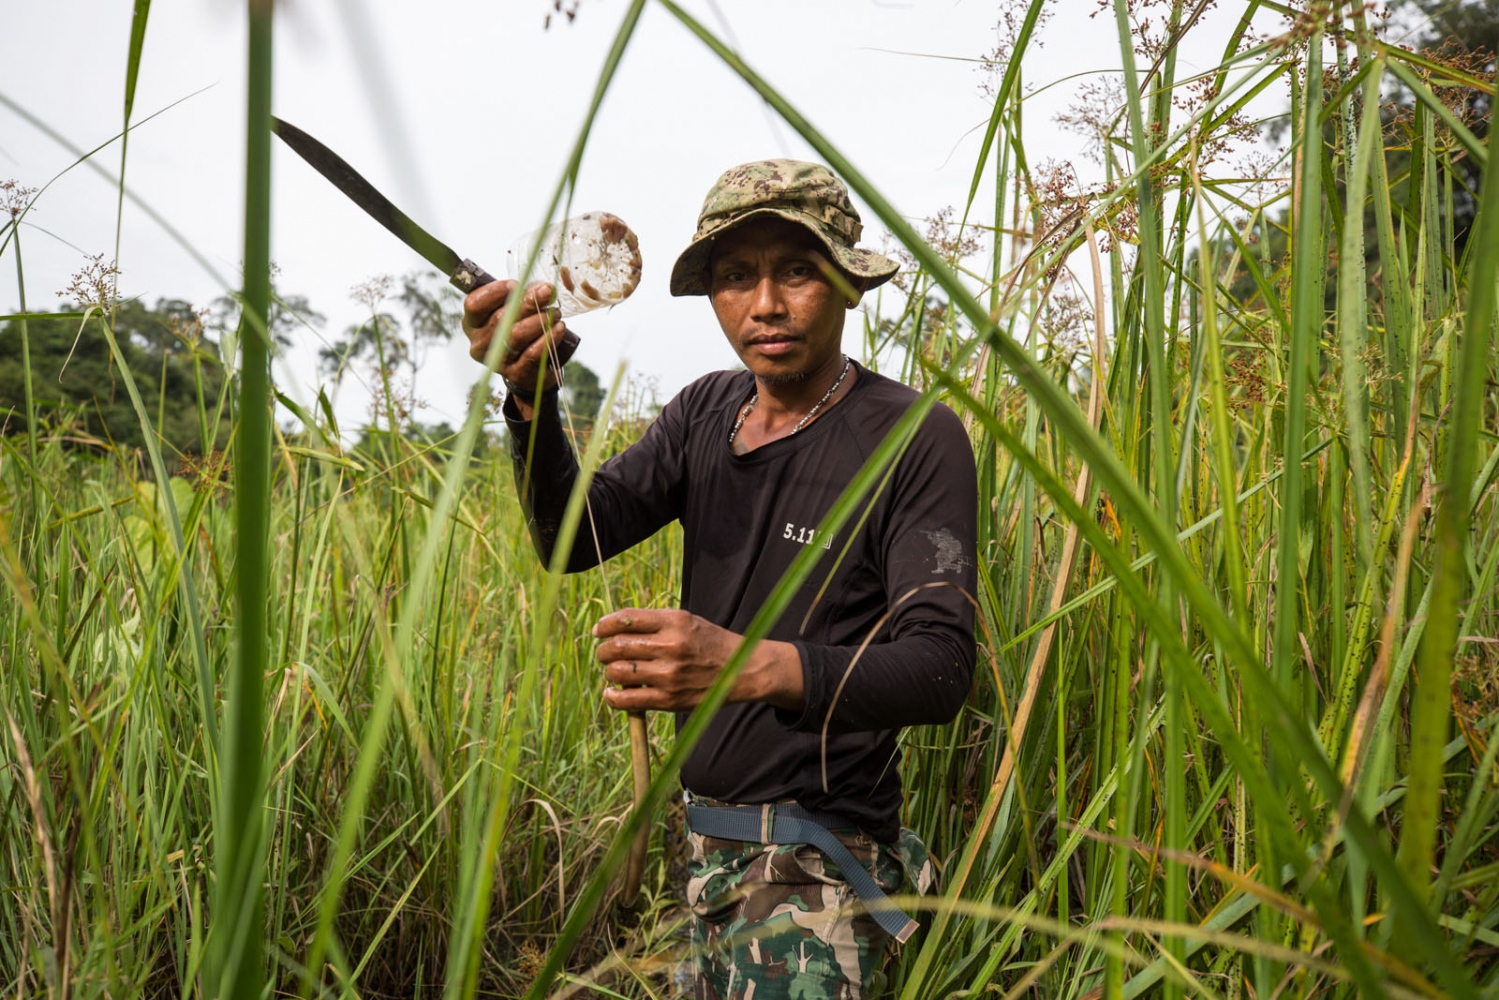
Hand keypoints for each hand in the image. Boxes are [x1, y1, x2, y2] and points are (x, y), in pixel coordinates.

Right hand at [462, 279, 578, 418]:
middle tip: (548, 292)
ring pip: (518, 334)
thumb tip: (543, 288)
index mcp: (472, 324)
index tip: (516, 284)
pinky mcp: (515, 373)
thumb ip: (521, 295)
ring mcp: (496, 361)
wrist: (529, 368)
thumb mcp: (512, 309)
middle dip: (528, 301)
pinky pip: (533, 352)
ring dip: (541, 319)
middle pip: (501, 318)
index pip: (475, 304)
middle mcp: (479, 344)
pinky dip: (549, 337)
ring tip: (556, 312)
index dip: (495, 291)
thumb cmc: (518, 329)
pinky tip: (559, 328)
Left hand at [592, 608, 804, 712]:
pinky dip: (613, 697)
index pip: (625, 619)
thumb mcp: (686, 621)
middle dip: (604, 650)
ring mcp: (670, 674)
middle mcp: (671, 646)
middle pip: (617, 646)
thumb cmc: (708, 643)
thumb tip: (612, 629)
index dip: (604, 624)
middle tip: (605, 653)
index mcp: (674, 621)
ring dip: (609, 672)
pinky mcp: (670, 699)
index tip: (598, 630)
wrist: (741, 669)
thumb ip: (653, 622)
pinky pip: (628, 700)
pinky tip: (612, 693)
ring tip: (614, 672)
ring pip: (618, 672)